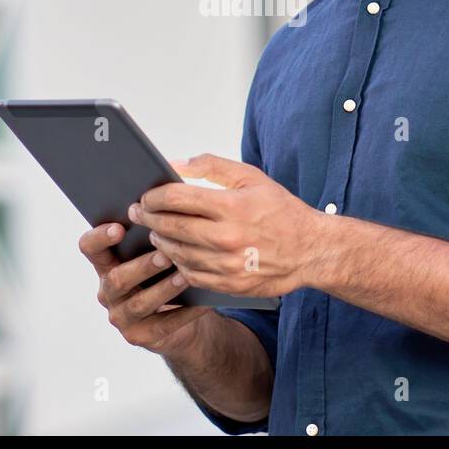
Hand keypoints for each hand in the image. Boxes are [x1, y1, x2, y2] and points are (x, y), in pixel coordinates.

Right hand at [79, 222, 211, 355]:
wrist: (180, 320)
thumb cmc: (165, 275)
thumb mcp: (155, 254)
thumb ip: (153, 237)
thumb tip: (169, 212)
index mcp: (107, 264)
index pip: (90, 248)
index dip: (100, 238)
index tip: (120, 228)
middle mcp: (108, 291)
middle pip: (117, 279)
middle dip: (142, 267)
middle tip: (165, 254)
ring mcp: (121, 316)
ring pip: (140, 303)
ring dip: (164, 289)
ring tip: (184, 277)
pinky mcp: (139, 336)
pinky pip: (162, 325)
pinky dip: (184, 313)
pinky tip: (202, 302)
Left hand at [131, 153, 321, 297]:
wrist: (310, 250)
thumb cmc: (281, 211)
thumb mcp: (251, 177)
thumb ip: (211, 166)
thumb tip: (176, 163)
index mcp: (231, 206)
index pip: (177, 198)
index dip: (154, 196)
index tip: (146, 196)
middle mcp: (227, 237)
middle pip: (171, 227)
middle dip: (149, 218)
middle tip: (138, 212)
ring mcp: (227, 264)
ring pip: (177, 253)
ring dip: (160, 242)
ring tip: (155, 232)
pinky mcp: (229, 284)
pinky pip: (191, 275)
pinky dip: (178, 264)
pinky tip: (175, 253)